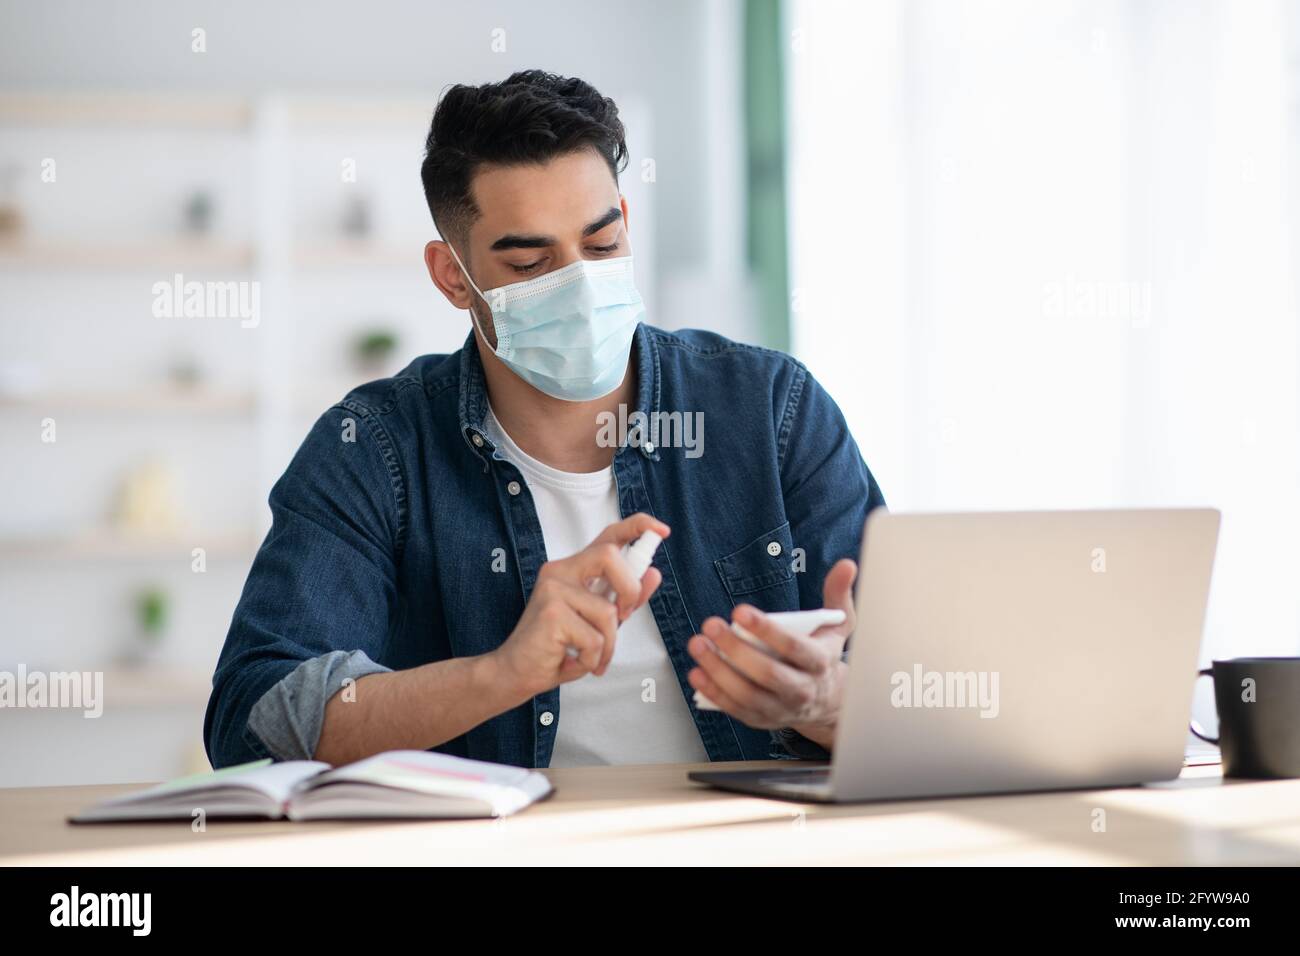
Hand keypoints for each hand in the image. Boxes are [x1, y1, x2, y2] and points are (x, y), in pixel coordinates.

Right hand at [493, 513, 668, 697]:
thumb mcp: (599, 621)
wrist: (516, 672)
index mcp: (574, 568)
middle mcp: (561, 570)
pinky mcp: (551, 613)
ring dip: (608, 645)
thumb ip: (624, 597)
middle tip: (623, 618)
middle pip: (610, 556)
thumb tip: (654, 573)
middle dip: (630, 590)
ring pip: (607, 611)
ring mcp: (553, 589)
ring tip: (592, 658)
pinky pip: (594, 638)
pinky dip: (593, 659)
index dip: (637, 527)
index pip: (608, 536)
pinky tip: (576, 662)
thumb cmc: (557, 646)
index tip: (662, 530)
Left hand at [686, 559, 857, 749]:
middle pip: (767, 673)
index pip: (793, 648)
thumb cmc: (824, 654)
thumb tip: (846, 565)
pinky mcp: (762, 720)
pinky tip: (696, 672)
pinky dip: (713, 692)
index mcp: (820, 662)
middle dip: (735, 649)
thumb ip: (838, 593)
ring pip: (747, 694)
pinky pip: (735, 709)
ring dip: (718, 670)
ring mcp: (781, 708)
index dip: (766, 630)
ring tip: (698, 645)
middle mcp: (802, 690)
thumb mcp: (838, 625)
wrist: (827, 701)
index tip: (739, 611)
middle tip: (710, 625)